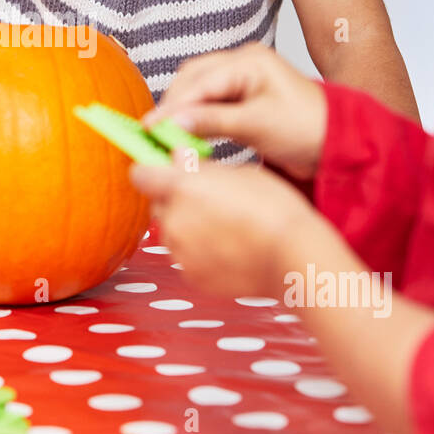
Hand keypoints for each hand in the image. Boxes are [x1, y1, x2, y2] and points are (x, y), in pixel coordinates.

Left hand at [129, 154, 319, 298]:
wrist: (293, 256)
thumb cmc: (274, 208)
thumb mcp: (240, 172)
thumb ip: (202, 167)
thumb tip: (178, 157)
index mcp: (183, 188)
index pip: (140, 174)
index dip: (149, 171)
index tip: (160, 170)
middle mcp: (174, 220)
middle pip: (157, 205)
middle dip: (173, 200)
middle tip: (206, 199)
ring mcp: (180, 252)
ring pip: (172, 233)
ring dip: (187, 227)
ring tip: (225, 227)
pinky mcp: (191, 276)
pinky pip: (186, 257)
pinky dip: (199, 252)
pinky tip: (229, 248)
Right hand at [141, 43, 327, 179]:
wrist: (338, 143)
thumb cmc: (308, 129)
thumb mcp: (257, 126)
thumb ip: (212, 121)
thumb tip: (172, 122)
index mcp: (250, 61)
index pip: (200, 81)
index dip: (171, 105)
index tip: (150, 127)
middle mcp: (242, 62)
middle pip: (192, 78)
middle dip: (172, 104)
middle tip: (153, 133)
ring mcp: (241, 77)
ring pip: (197, 89)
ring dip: (181, 110)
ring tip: (164, 134)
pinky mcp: (241, 96)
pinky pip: (208, 101)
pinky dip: (194, 116)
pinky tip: (183, 132)